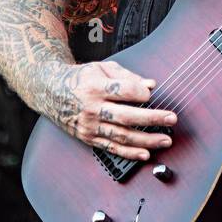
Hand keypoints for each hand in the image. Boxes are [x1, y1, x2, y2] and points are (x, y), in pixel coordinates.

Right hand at [45, 60, 177, 160]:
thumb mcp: (101, 68)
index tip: (151, 94)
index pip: (124, 91)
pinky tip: (146, 154)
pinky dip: (130, 153)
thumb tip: (151, 85)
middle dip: (153, 119)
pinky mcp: (88, 138)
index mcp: (95, 87)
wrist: (49, 91)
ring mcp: (90, 126)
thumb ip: (127, 76)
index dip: (142, 93)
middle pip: (127, 116)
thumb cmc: (80, 77)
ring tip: (165, 139)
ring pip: (122, 136)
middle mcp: (92, 108)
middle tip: (172, 119)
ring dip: (146, 140)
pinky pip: (112, 148)